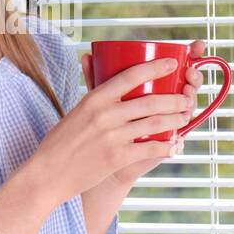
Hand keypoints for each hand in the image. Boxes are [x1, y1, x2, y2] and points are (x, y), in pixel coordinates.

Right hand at [21, 57, 194, 209]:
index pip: (130, 76)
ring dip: (175, 120)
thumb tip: (92, 60)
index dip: (155, 68)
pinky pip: (150, 148)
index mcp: (95, 99)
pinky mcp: (117, 158)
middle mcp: (105, 115)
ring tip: (184, 117)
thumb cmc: (60, 142)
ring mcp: (112, 137)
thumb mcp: (75, 111)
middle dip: (174, 99)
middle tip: (185, 99)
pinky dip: (165, 146)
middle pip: (149, 101)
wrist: (49, 173)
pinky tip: (174, 144)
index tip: (171, 64)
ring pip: (154, 123)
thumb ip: (93, 93)